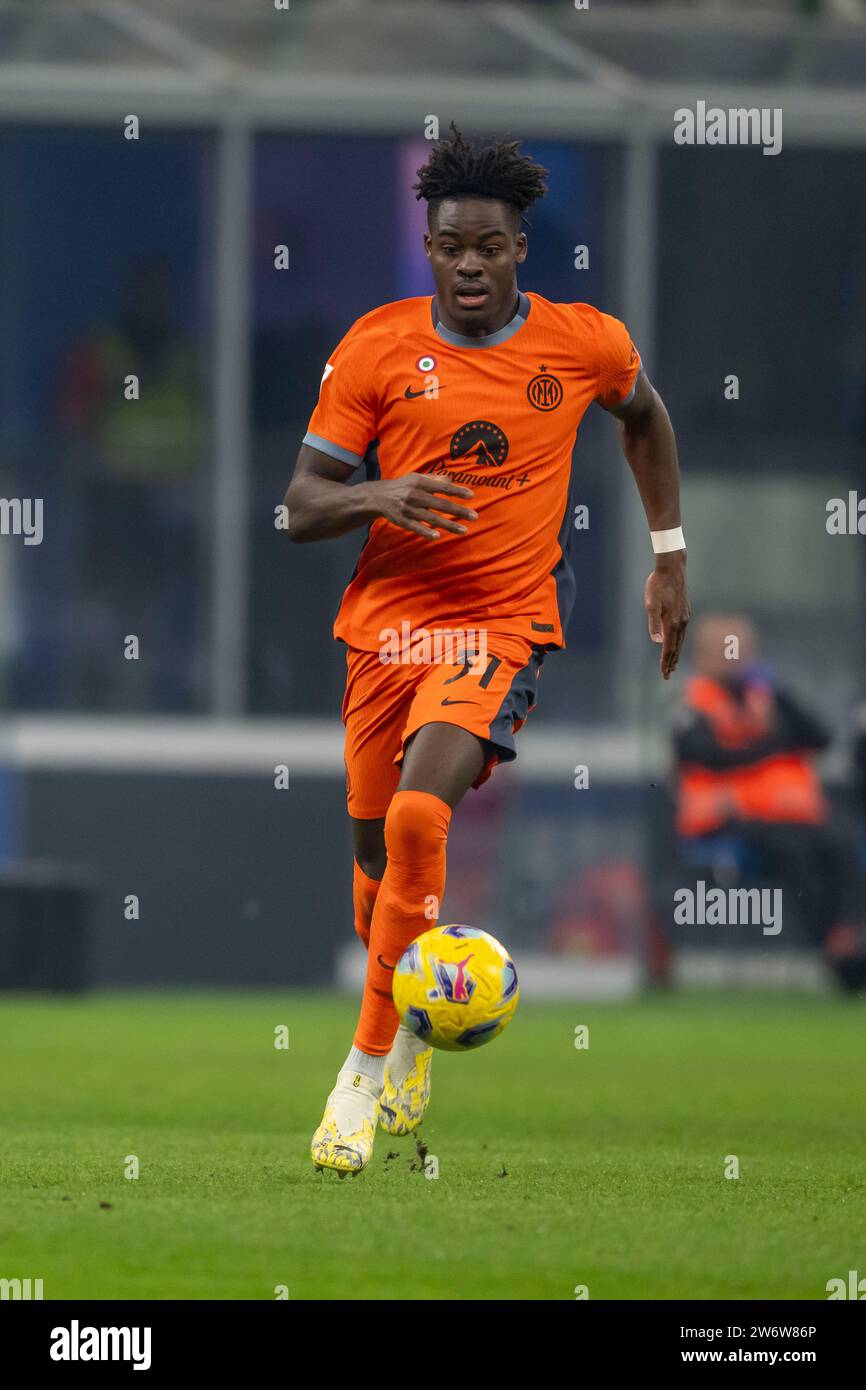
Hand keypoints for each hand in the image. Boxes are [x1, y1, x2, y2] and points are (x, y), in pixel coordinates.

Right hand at [370, 472, 477, 539]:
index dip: (457, 491)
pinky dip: (426, 532)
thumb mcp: (416, 478)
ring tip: (464, 530)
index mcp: (419, 482)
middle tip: (474, 516)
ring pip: (431, 518)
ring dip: (449, 525)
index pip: (442, 487)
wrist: (378, 497)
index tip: (471, 496)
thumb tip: (451, 480)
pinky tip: (437, 536)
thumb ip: (434, 479)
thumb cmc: (403, 486)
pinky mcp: (402, 521)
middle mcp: (414, 495)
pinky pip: (416, 527)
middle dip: (459, 511)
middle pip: (440, 504)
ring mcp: (408, 509)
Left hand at [645, 551, 688, 679]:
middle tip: (667, 675)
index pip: (668, 648)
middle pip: (677, 647)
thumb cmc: (658, 585)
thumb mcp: (650, 604)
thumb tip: (656, 642)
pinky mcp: (686, 611)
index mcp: (671, 622)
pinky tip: (677, 642)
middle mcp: (681, 622)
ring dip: (676, 653)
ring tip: (673, 663)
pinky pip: (683, 632)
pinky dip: (679, 641)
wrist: (673, 568)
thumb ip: (653, 623)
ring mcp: (685, 616)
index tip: (663, 674)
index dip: (665, 662)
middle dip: (671, 662)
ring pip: (681, 640)